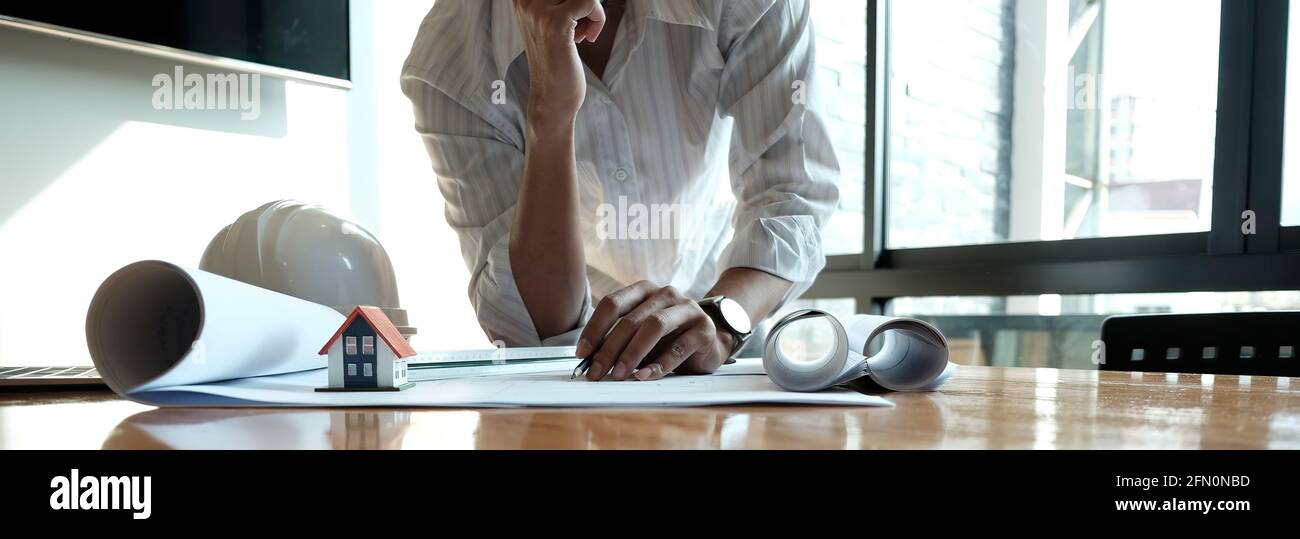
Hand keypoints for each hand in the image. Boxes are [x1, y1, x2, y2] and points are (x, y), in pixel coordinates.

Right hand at [512, 0, 605, 125]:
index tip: (576, 18)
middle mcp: (525, 1)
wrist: (552, 99)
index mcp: (522, 0)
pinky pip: (590, 2)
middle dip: (584, 3)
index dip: (576, 2)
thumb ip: (559, 4)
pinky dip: (597, 19)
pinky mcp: (555, 23)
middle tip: (582, 22)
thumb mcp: (551, 23)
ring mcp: (538, 11)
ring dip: (592, 9)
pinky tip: (587, 38)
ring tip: (584, 31)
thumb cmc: (556, 62)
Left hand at [575, 281, 732, 380]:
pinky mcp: (703, 330)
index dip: (594, 329)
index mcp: (644, 290)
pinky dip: (659, 364)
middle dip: (609, 348)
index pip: (613, 304)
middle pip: (631, 319)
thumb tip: (590, 360)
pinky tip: (644, 376)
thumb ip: (619, 341)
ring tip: (619, 374)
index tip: (582, 353)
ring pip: (654, 327)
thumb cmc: (669, 337)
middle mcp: (665, 294)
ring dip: (632, 353)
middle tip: (596, 371)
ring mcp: (687, 309)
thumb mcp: (640, 334)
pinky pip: (678, 347)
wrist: (711, 339)